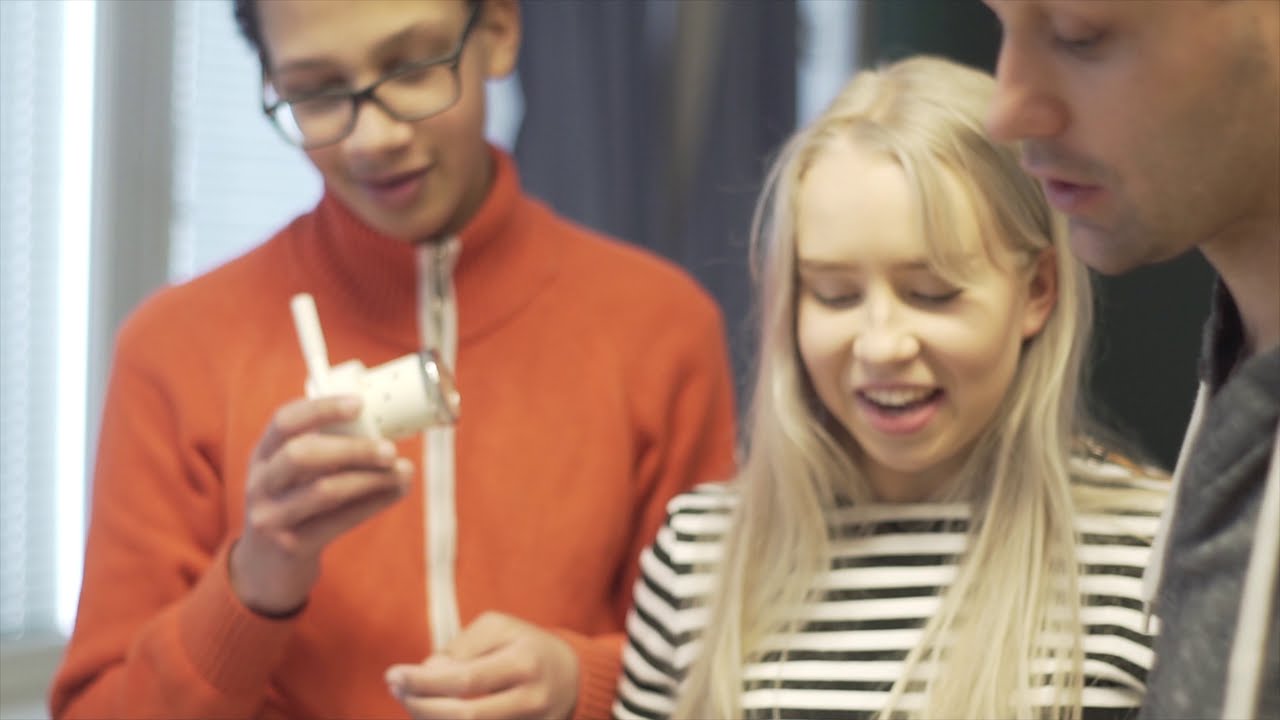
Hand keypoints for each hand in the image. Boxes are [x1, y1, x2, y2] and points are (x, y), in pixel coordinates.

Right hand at [230, 394, 412, 615]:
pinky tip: (397, 492)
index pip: (284, 421)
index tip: (360, 404)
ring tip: (403, 471)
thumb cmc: (295, 507)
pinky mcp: (291, 546)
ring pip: (324, 491)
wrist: (266, 568)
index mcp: (263, 454)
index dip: (322, 408)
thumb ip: (325, 451)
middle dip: (352, 449)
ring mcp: (271, 517)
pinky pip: (338, 521)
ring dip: (371, 479)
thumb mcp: (294, 476)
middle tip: (390, 448)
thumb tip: (386, 428)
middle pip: (302, 455)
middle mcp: (261, 482)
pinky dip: (374, 503)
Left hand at [385, 612, 579, 719]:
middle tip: (396, 690)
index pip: (465, 680)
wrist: (573, 678)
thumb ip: (461, 648)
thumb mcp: (499, 628)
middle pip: (466, 717)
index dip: (423, 681)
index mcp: (524, 663)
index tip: (393, 675)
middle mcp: (530, 700)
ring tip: (413, 701)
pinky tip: (434, 714)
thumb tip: (427, 675)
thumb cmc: (526, 646)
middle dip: (421, 707)